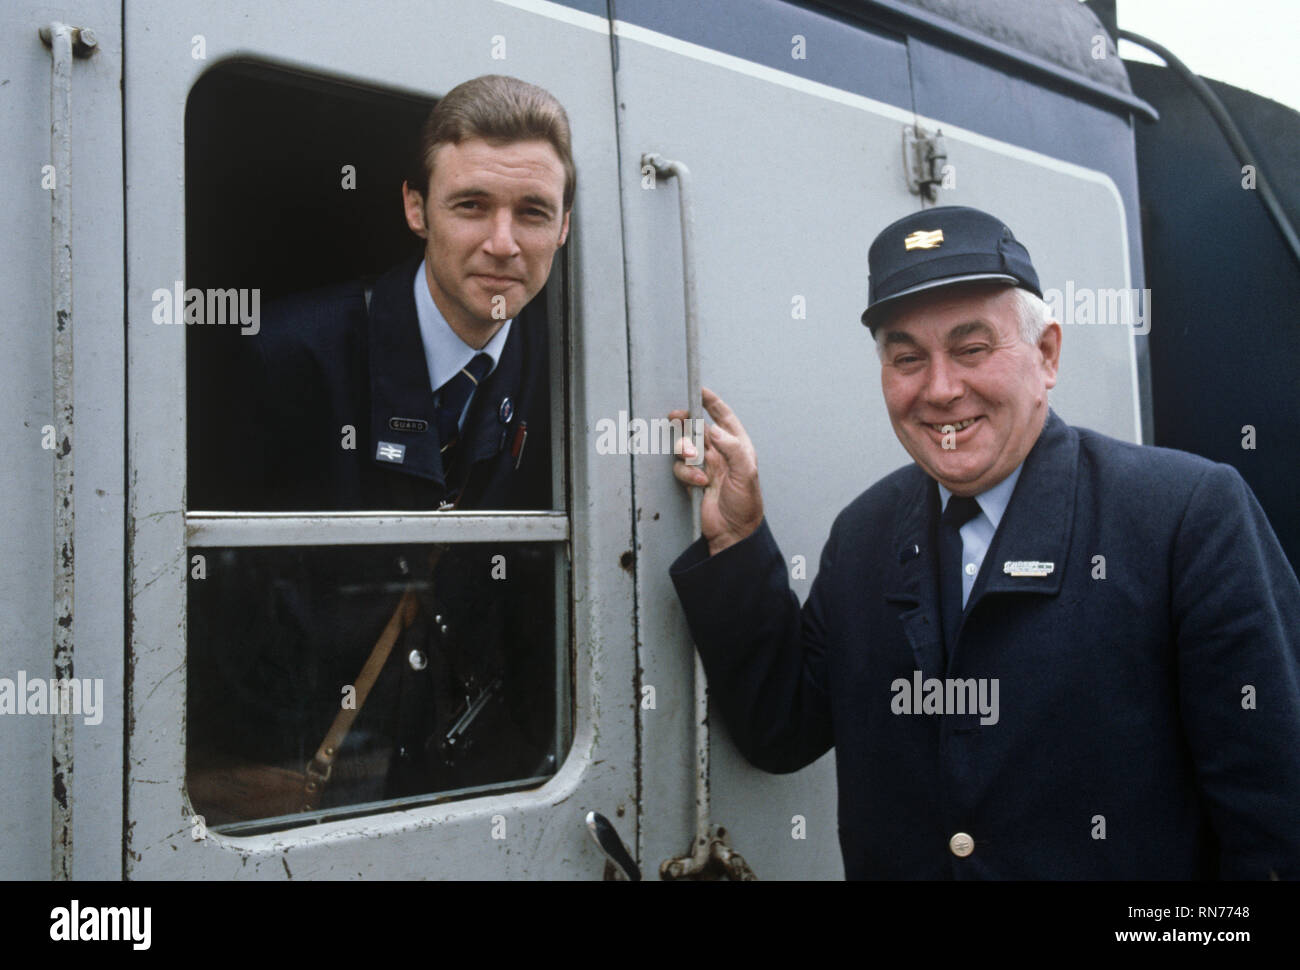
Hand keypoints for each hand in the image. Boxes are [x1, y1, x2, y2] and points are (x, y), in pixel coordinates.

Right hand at [670, 387, 764, 555]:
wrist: (733, 533)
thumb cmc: (746, 505)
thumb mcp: (747, 474)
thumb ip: (732, 449)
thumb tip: (716, 430)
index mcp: (738, 446)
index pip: (724, 417)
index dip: (712, 402)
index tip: (699, 391)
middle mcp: (721, 453)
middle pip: (698, 428)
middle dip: (686, 421)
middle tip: (676, 417)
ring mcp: (706, 466)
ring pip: (686, 446)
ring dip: (685, 450)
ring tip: (691, 458)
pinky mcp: (693, 480)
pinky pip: (682, 468)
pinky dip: (687, 473)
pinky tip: (699, 482)